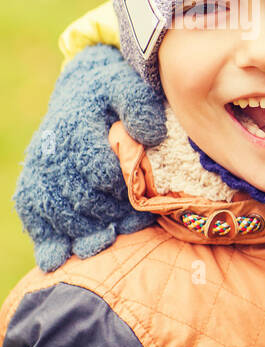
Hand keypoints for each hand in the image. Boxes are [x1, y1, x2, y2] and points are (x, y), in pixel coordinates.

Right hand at [13, 45, 166, 270]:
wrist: (84, 89)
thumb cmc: (115, 93)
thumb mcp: (130, 87)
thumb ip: (140, 106)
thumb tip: (151, 135)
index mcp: (76, 123)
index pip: (94, 165)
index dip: (115, 186)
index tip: (136, 198)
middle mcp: (51, 147)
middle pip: (74, 192)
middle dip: (100, 214)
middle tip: (125, 228)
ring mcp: (39, 164)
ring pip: (52, 207)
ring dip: (75, 231)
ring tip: (98, 245)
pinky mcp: (34, 179)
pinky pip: (32, 209)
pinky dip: (43, 236)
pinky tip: (55, 259)